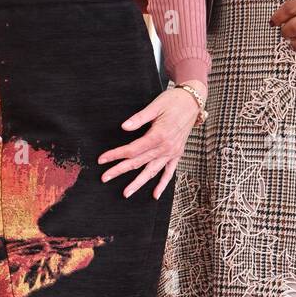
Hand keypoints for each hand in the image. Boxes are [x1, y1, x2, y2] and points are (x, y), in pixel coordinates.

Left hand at [97, 81, 204, 198]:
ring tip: (126, 193)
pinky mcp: (177, 154)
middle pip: (138, 162)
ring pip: (152, 171)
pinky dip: (162, 184)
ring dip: (139, 183)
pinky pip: (169, 172)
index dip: (116, 155)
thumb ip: (139, 118)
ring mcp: (172, 152)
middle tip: (105, 178)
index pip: (132, 150)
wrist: (192, 101)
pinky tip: (155, 195)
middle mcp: (165, 147)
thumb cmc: (172, 101)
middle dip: (120, 170)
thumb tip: (124, 127)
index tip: (102, 159)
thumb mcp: (155, 106)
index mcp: (158, 135)